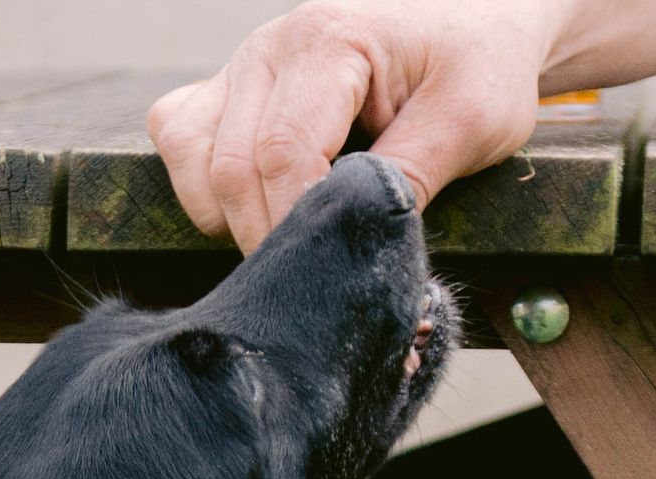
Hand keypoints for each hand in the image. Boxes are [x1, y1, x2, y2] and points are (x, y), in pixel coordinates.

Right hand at [147, 0, 558, 252]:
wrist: (469, 20)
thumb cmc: (476, 66)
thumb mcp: (472, 119)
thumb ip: (410, 174)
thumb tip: (355, 238)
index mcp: (327, 41)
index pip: (283, 154)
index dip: (299, 226)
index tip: (332, 271)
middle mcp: (267, 48)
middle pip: (232, 170)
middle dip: (270, 239)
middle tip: (321, 277)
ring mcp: (239, 67)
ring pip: (193, 162)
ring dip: (232, 220)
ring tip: (296, 239)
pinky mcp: (225, 90)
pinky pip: (179, 144)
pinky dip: (205, 192)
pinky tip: (259, 207)